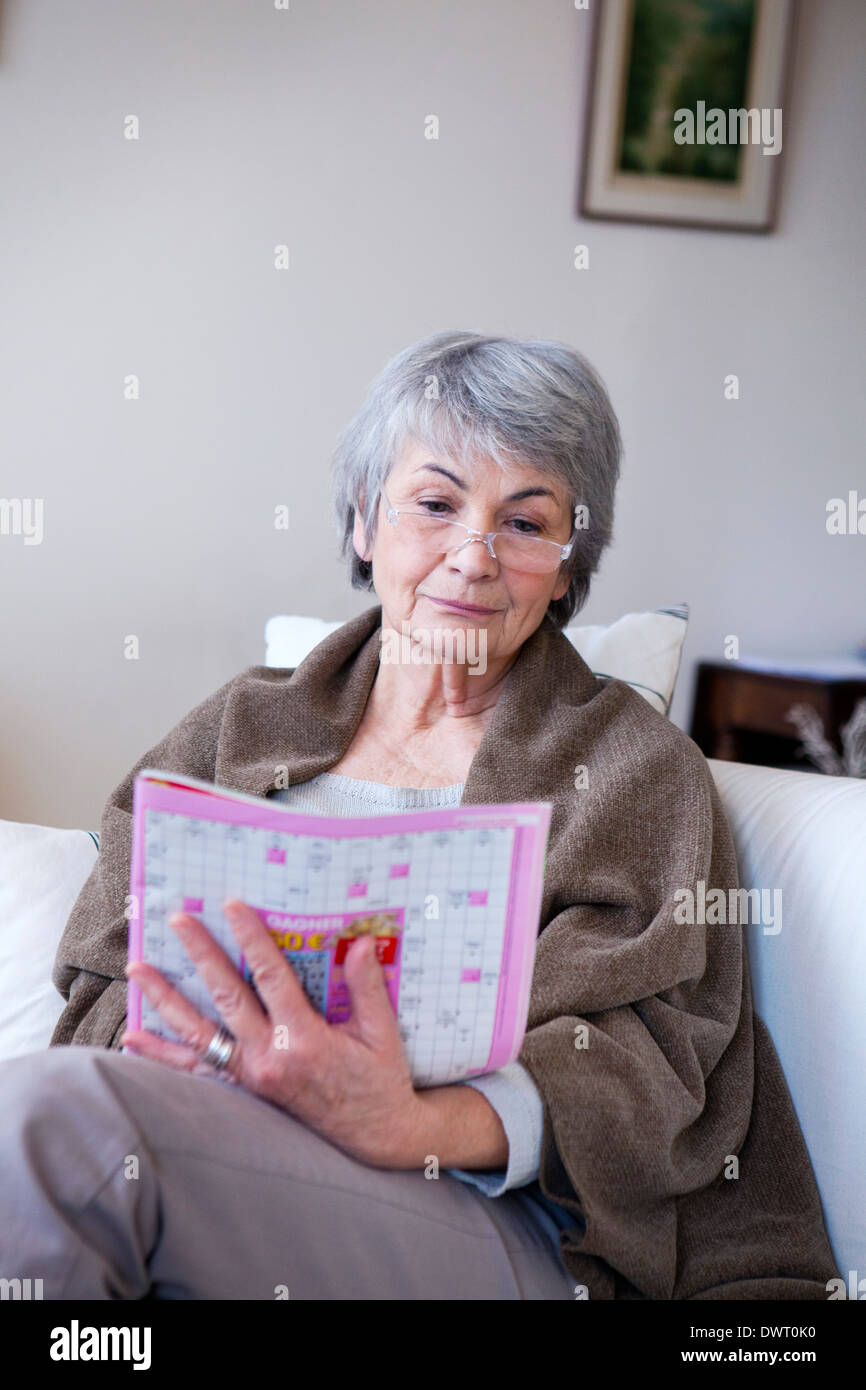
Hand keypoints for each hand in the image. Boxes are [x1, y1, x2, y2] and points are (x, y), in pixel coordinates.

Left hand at [122, 898, 423, 1167]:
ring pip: (198, 1033)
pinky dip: (162, 1055)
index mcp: (305, 1039)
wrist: (372, 1140)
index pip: (272, 977)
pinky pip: (195, 1071)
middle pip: (226, 996)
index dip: (251, 939)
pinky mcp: (242, 1092)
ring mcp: (250, 1077)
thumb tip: (359, 943)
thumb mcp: (383, 1034)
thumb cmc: (381, 1083)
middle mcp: (269, 1057)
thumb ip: (368, 988)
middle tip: (179, 920)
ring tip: (138, 970)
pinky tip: (133, 1038)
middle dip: (201, 954)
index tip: (233, 906)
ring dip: (165, 999)